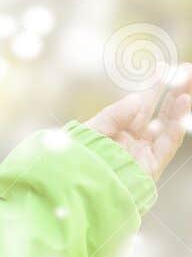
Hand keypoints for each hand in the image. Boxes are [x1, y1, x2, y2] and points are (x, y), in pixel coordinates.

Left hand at [83, 62, 191, 182]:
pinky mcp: (149, 168)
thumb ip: (113, 115)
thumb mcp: (91, 131)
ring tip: (186, 94)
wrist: (76, 188)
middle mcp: (133, 141)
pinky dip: (174, 133)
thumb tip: (137, 98)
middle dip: (174, 93)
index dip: (154, 88)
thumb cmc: (78, 160)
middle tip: (187, 72)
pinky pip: (166, 148)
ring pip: (167, 128)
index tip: (164, 68)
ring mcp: (143, 154)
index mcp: (117, 130)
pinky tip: (180, 118)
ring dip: (178, 111)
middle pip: (160, 113)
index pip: (141, 105)